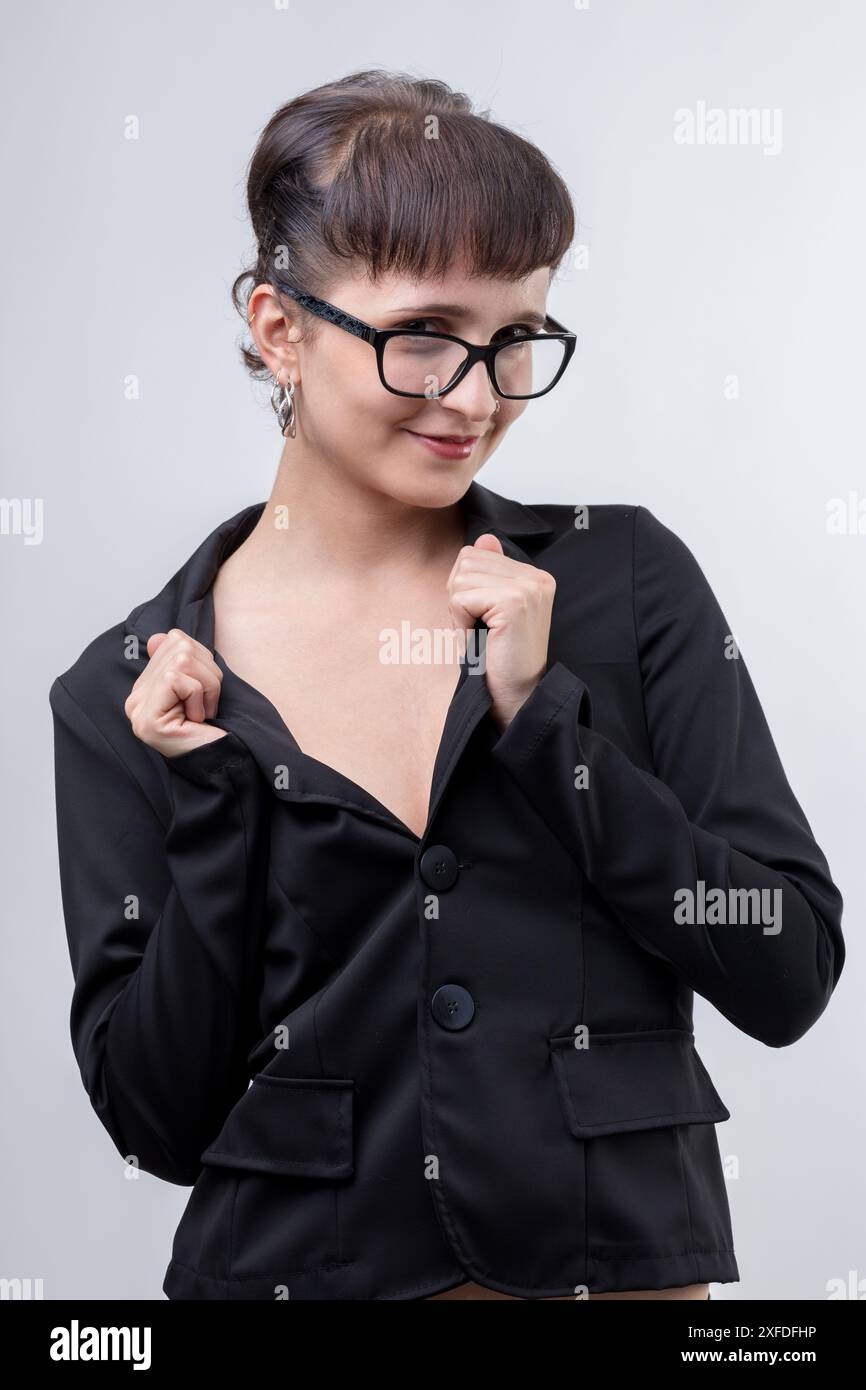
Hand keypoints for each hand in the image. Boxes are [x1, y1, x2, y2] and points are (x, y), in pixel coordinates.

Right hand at [124, 629, 226, 757]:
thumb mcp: (204, 685)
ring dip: (207, 686)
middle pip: (179, 645)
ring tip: (203, 712)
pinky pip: (178, 679)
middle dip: (208, 672)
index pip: (173, 640)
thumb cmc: (216, 727)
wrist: (223, 761)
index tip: (205, 689)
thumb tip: (162, 636)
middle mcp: (136, 696)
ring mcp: (137, 709)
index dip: (202, 658)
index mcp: (146, 686)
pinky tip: (196, 719)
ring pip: (181, 659)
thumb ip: (185, 660)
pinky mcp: (147, 719)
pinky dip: (199, 697)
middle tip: (207, 703)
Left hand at [446, 534, 555, 730]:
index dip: (466, 589)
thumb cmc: (499, 658)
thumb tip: (485, 539)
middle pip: (466, 561)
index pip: (476, 554)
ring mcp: (528, 588)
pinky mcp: (514, 603)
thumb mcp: (490, 610)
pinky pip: (461, 598)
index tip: (484, 621)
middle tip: (480, 629)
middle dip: (460, 598)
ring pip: (461, 578)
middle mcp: (537, 577)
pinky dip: (460, 623)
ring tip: (482, 636)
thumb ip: (490, 573)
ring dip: (460, 612)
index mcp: (535, 576)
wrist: (517, 696)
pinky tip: (481, 640)